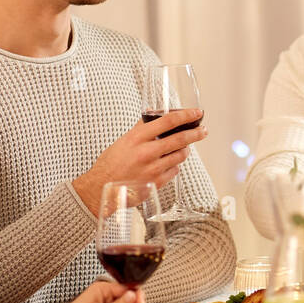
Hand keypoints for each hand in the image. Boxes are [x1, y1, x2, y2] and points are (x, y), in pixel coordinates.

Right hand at [71, 108, 207, 211]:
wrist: (100, 190)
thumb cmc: (110, 164)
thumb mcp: (123, 141)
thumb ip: (140, 128)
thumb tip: (154, 114)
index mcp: (137, 138)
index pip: (167, 121)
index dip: (186, 115)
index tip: (197, 113)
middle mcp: (146, 152)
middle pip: (180, 138)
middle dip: (196, 133)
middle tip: (203, 130)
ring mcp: (152, 169)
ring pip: (180, 155)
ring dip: (184, 150)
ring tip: (181, 149)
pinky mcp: (156, 183)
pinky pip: (174, 171)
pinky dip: (174, 166)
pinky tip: (167, 165)